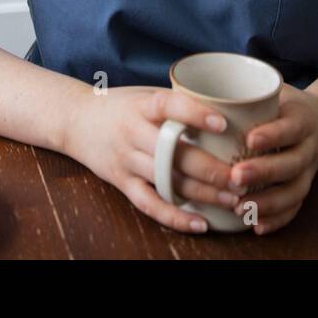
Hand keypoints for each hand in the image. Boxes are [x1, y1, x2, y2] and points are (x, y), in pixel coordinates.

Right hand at [63, 86, 241, 233]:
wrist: (74, 120)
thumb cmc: (120, 105)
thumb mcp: (145, 94)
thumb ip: (178, 103)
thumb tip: (231, 109)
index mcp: (142, 105)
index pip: (168, 106)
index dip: (195, 114)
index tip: (223, 122)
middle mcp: (132, 132)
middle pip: (174, 153)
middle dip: (212, 168)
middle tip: (243, 176)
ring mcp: (126, 159)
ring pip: (168, 180)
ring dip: (203, 193)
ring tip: (234, 199)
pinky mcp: (121, 181)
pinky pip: (149, 203)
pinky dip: (174, 216)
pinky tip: (200, 223)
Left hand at [228, 85, 317, 234]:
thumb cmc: (285, 104)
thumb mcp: (273, 90)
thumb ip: (246, 93)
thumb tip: (196, 86)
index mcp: (302, 119)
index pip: (291, 127)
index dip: (272, 135)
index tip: (249, 139)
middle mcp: (308, 146)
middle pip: (292, 163)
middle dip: (264, 172)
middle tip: (236, 177)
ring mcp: (309, 170)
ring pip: (295, 190)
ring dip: (269, 202)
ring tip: (240, 208)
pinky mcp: (303, 186)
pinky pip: (295, 207)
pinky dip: (277, 219)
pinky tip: (256, 226)